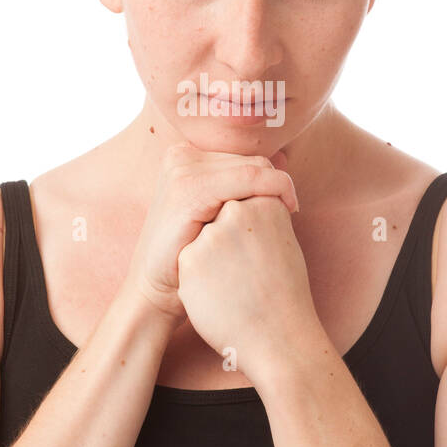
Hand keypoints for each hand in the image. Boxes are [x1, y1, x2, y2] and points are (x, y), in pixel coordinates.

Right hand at [124, 140, 298, 323]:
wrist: (158, 290)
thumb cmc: (194, 257)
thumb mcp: (218, 214)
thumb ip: (243, 185)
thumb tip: (286, 158)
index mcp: (186, 157)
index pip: (246, 158)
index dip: (273, 181)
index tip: (288, 207)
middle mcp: (181, 156)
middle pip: (252, 160)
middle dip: (275, 187)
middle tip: (286, 216)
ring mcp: (182, 170)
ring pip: (254, 168)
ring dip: (276, 192)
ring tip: (283, 222)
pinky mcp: (189, 188)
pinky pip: (249, 178)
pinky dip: (273, 191)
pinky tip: (285, 213)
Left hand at [176, 193, 323, 385]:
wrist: (277, 339)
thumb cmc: (284, 292)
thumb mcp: (283, 242)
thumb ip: (261, 213)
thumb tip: (245, 200)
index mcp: (267, 204)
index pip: (244, 201)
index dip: (247, 229)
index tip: (257, 251)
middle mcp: (238, 211)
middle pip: (220, 217)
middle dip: (228, 239)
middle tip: (248, 270)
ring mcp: (212, 234)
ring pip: (203, 238)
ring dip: (214, 258)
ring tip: (237, 283)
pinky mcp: (191, 258)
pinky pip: (192, 261)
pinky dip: (202, 277)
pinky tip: (221, 294)